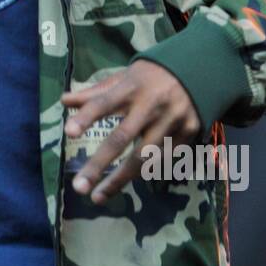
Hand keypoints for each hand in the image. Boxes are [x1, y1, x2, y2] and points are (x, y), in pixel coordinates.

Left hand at [60, 61, 200, 204]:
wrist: (201, 68)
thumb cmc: (153, 75)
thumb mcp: (125, 76)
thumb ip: (96, 92)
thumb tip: (63, 101)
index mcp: (132, 86)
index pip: (104, 102)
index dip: (87, 117)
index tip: (69, 133)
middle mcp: (151, 104)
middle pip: (122, 137)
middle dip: (99, 164)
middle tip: (79, 187)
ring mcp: (172, 120)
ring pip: (144, 157)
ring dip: (120, 180)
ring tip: (98, 197)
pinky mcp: (189, 132)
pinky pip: (164, 159)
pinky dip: (146, 172)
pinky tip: (128, 183)